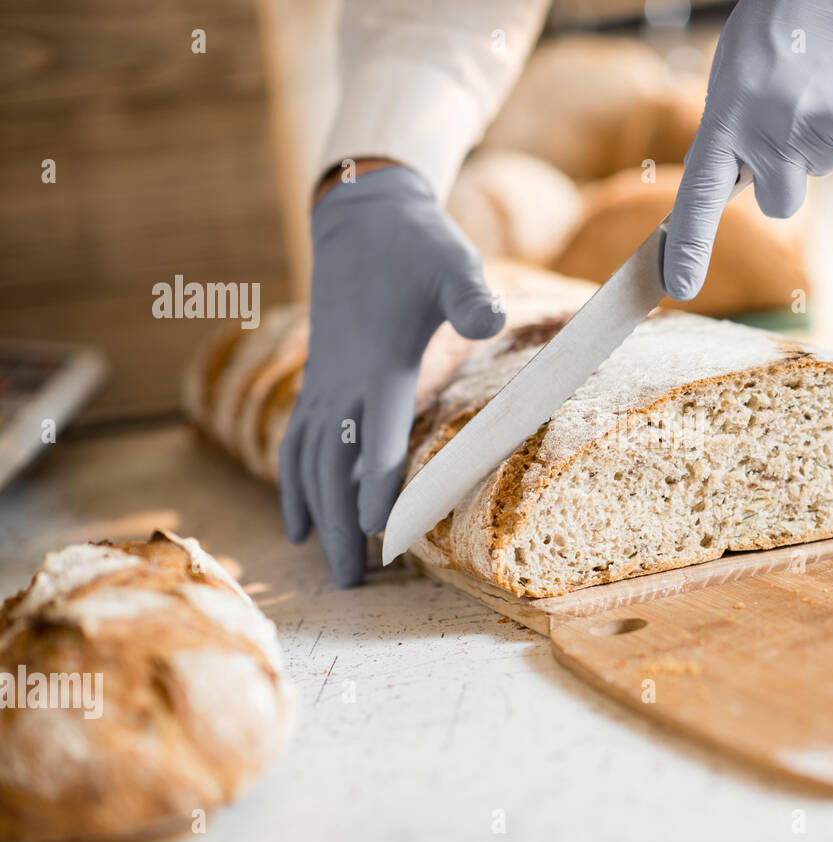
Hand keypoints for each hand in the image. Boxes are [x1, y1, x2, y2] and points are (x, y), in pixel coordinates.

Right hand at [279, 164, 502, 586]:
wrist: (360, 218)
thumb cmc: (416, 244)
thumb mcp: (451, 261)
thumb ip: (469, 294)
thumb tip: (490, 319)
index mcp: (379, 366)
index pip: (374, 441)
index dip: (376, 489)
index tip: (379, 539)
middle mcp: (342, 383)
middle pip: (332, 469)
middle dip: (339, 527)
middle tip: (350, 584)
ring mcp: (324, 384)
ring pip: (306, 462)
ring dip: (315, 516)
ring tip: (324, 564)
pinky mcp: (319, 381)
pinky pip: (297, 443)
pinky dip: (294, 485)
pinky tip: (297, 519)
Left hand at [663, 0, 832, 299]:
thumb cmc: (786, 19)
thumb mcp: (741, 67)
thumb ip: (737, 125)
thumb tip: (745, 177)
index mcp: (731, 112)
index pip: (700, 194)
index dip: (689, 245)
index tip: (677, 287)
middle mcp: (775, 129)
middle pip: (780, 203)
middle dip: (785, 176)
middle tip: (791, 119)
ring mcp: (825, 129)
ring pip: (823, 165)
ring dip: (823, 132)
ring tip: (825, 75)